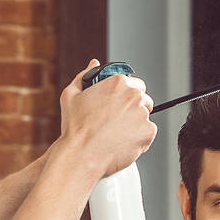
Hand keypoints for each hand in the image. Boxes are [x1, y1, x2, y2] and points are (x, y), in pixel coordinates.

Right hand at [58, 59, 156, 178]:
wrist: (81, 156)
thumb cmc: (75, 129)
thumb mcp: (71, 96)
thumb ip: (84, 76)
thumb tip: (94, 64)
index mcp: (117, 83)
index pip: (135, 84)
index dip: (127, 95)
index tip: (120, 106)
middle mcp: (133, 95)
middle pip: (144, 99)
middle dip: (134, 109)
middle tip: (118, 122)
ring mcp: (142, 114)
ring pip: (146, 117)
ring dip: (136, 124)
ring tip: (117, 135)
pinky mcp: (147, 132)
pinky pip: (148, 134)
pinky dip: (139, 139)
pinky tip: (122, 143)